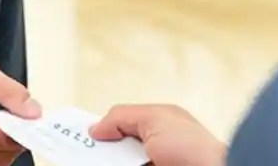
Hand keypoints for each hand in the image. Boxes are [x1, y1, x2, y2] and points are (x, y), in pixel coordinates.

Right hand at [89, 105, 225, 165]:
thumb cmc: (195, 149)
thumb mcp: (155, 119)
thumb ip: (122, 117)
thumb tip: (96, 129)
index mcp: (160, 126)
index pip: (123, 124)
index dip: (103, 130)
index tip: (82, 138)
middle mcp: (157, 148)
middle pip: (119, 150)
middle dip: (102, 151)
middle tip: (82, 154)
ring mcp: (154, 163)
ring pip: (122, 161)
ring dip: (107, 159)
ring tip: (88, 158)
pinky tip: (100, 165)